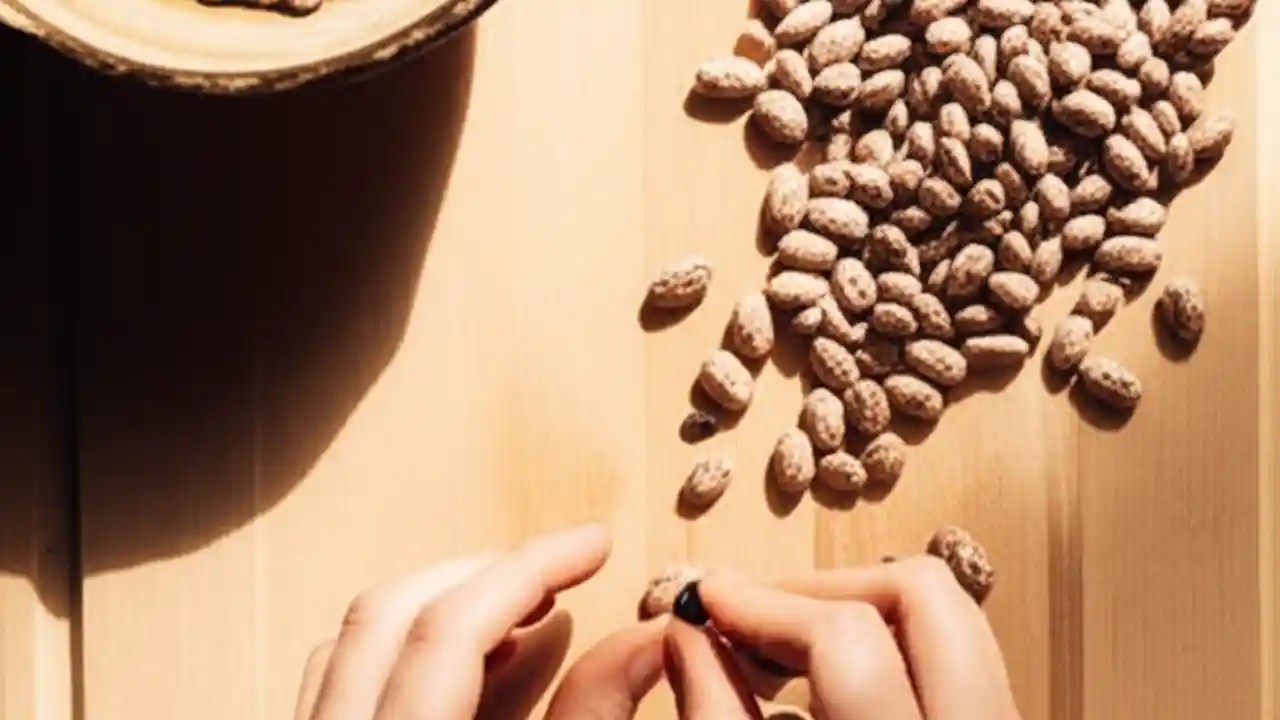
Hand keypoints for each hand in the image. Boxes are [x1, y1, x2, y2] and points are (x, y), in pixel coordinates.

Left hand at [295, 524, 664, 719]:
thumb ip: (592, 718)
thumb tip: (651, 636)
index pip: (452, 629)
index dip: (531, 570)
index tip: (595, 544)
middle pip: (386, 614)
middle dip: (480, 576)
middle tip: (558, 573)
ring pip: (349, 641)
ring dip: (436, 607)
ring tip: (519, 617)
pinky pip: (335, 680)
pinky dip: (399, 649)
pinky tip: (461, 668)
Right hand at [664, 557, 1020, 719]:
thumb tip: (688, 631)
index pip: (848, 641)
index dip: (765, 606)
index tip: (711, 597)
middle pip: (927, 595)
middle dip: (827, 588)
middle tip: (759, 613)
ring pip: (954, 620)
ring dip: (861, 610)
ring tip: (786, 647)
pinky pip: (960, 663)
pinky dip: (892, 651)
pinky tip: (831, 689)